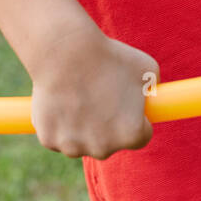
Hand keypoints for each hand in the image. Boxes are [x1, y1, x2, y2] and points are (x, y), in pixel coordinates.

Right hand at [27, 14, 158, 160]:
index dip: (137, 120)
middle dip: (106, 125)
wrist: (66, 51)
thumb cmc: (108, 57)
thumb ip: (152, 90)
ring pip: (80, 141)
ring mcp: (73, 146)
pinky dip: (57, 123)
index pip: (141, 136)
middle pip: (108, 142)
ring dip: (80, 127)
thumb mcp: (147, 69)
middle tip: (99, 96)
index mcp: (131, 135)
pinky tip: (59, 100)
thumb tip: (150, 98)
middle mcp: (103, 148)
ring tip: (77, 95)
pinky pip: (57, 135)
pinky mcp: (48, 139)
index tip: (127, 106)